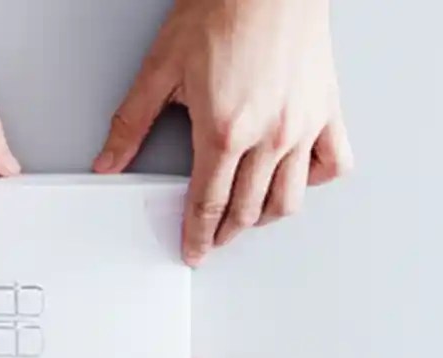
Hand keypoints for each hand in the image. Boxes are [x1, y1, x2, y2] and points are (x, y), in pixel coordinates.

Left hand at [95, 0, 351, 265]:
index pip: (208, 204)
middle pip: (247, 208)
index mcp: (225, 130)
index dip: (197, 234)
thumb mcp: (161, 67)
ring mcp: (302, 127)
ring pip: (290, 198)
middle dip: (226, 232)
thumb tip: (109, 160)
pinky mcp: (327, 111)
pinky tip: (298, 178)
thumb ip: (131, 122)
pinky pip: (333, 164)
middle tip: (215, 238)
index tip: (194, 249)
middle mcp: (269, 135)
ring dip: (266, 217)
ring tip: (249, 217)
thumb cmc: (223, 10)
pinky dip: (316, 180)